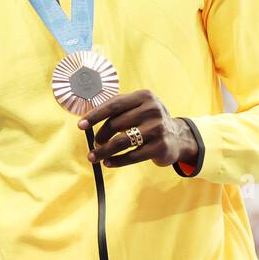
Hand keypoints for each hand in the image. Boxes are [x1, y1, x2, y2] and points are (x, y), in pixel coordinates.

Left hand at [78, 89, 197, 168]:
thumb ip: (116, 108)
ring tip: (93, 157)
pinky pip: (132, 156)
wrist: (177, 137)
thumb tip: (86, 119)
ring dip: (103, 151)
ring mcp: (157, 128)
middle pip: (115, 124)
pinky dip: (116, 161)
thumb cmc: (148, 120)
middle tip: (95, 143)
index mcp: (144, 96)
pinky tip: (108, 163)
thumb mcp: (138, 107)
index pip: (113, 105)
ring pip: (121, 142)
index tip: (80, 125)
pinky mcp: (160, 146)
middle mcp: (152, 110)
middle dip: (100, 136)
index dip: (95, 116)